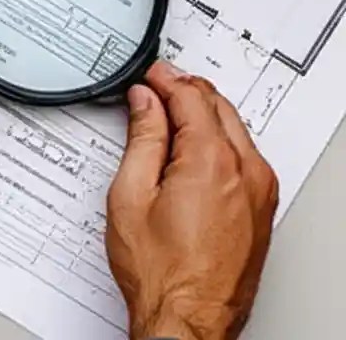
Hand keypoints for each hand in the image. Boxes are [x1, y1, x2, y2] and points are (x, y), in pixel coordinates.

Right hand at [106, 62, 278, 339]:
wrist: (188, 317)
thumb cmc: (161, 270)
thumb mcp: (131, 195)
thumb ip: (142, 139)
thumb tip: (145, 104)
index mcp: (212, 162)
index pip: (191, 97)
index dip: (164, 80)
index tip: (147, 76)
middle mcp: (246, 172)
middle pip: (219, 106)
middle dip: (186, 90)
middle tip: (155, 87)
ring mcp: (260, 190)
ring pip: (235, 129)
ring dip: (204, 114)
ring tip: (168, 115)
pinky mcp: (262, 206)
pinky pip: (244, 156)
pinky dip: (219, 140)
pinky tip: (192, 146)